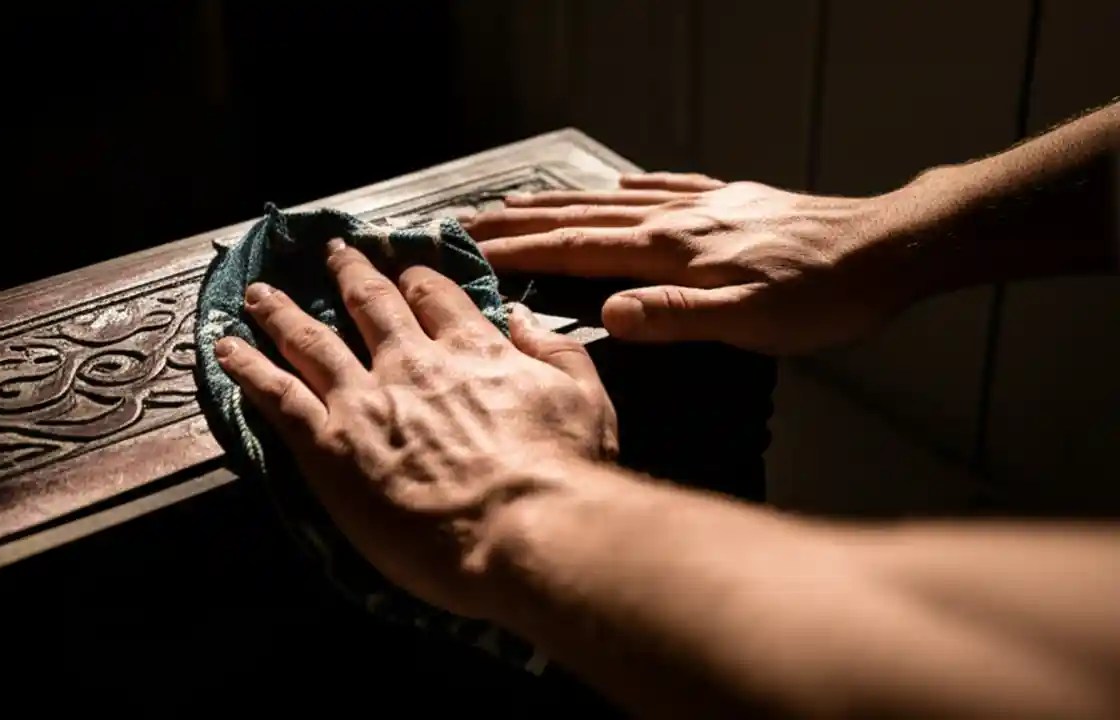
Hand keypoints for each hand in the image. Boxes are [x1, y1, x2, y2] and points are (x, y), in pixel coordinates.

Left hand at [214, 240, 617, 618]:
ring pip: (311, 340)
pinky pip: (276, 395)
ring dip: (281, 313)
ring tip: (258, 295)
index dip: (414, 278)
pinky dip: (247, 366)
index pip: (435, 298)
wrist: (523, 530)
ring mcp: (365, 400)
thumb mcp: (585, 398)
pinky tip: (225, 349)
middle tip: (330, 256)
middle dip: (348, 276)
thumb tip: (521, 316)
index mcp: (472, 350)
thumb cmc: (563, 474)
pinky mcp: (329, 445)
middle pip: (369, 304)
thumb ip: (551, 349)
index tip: (403, 270)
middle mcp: (412, 362)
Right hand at [467, 172, 905, 354]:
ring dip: (560, 201)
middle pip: (582, 217)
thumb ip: (675, 317)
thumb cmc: (823, 296)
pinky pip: (665, 187)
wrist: (886, 249)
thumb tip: (610, 315)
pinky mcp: (732, 201)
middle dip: (521, 221)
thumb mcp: (751, 324)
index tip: (473, 252)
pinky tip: (619, 186)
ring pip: (614, 199)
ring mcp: (704, 206)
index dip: (521, 251)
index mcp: (674, 251)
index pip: (578, 251)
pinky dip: (629, 187)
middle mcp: (679, 220)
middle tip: (470, 221)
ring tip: (518, 200)